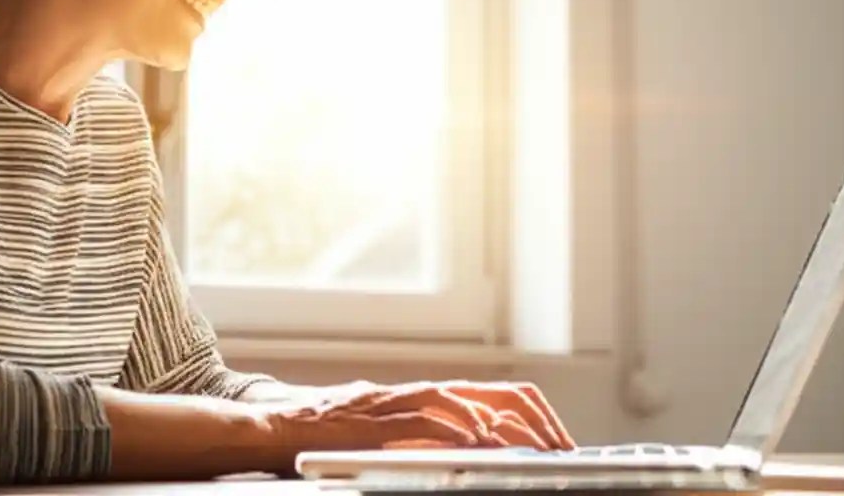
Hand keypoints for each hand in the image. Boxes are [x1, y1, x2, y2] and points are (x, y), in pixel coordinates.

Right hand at [261, 379, 573, 453]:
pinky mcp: (377, 417)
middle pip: (496, 392)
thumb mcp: (398, 435)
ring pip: (463, 399)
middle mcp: (423, 393)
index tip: (561, 446)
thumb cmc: (337, 434)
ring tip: (525, 445)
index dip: (536, 416)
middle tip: (558, 450)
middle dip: (533, 420)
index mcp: (433, 397)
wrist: (283, 424)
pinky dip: (452, 425)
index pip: (502, 395)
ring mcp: (401, 401)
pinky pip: (423, 415)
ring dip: (499, 423)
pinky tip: (474, 439)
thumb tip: (479, 450)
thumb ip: (435, 438)